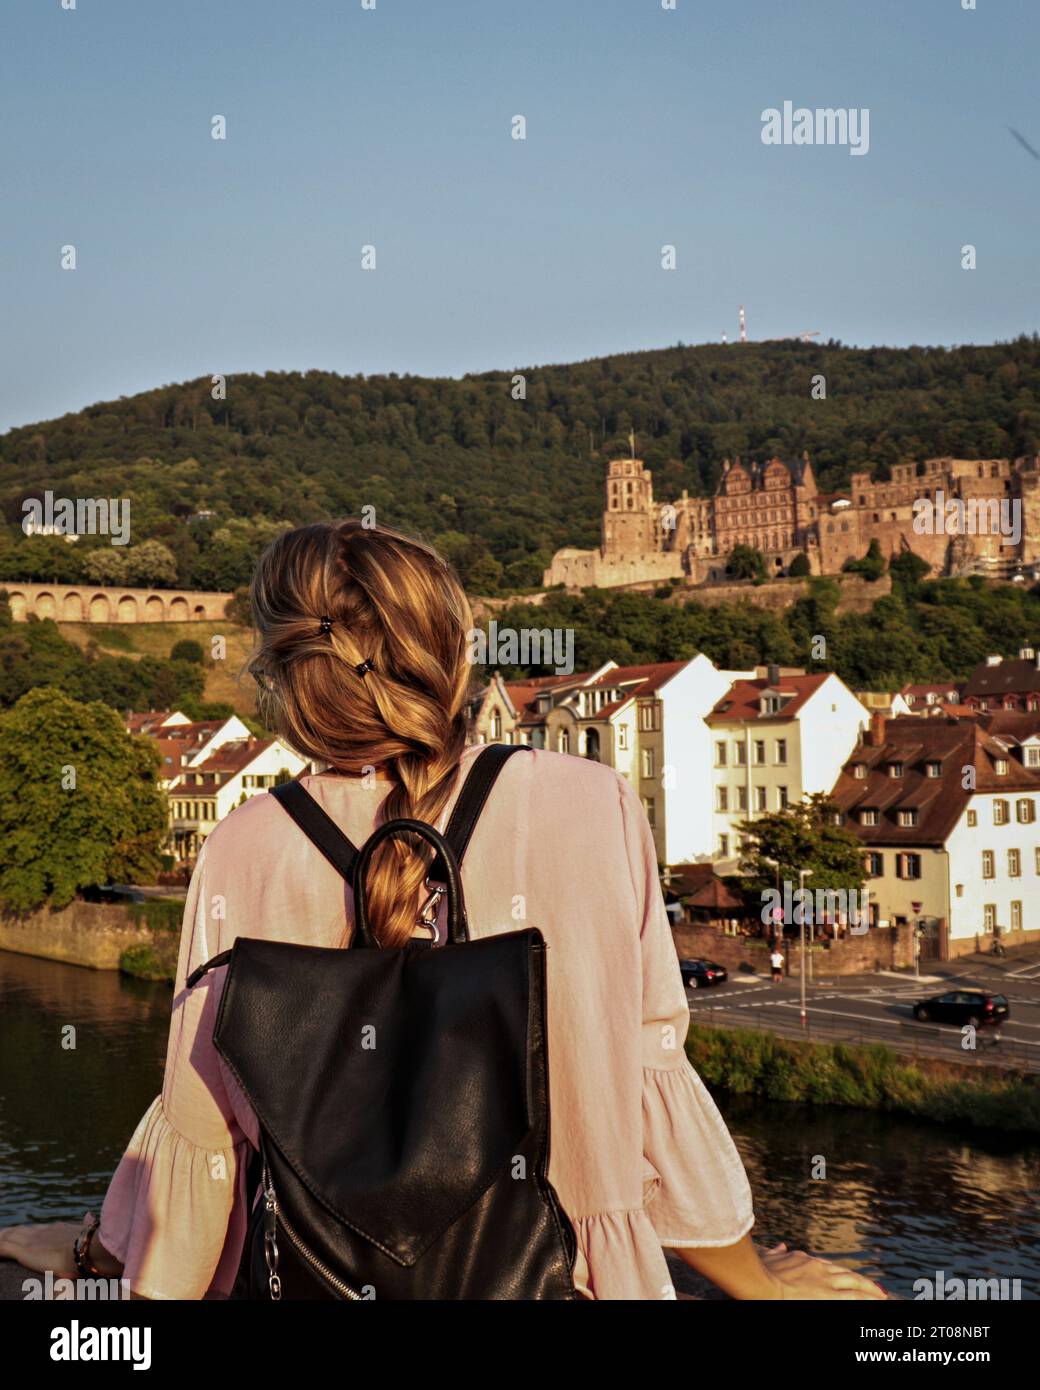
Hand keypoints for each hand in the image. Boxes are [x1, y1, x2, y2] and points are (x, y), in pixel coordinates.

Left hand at [0, 1219, 82, 1277]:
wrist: (86, 1248)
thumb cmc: (90, 1243)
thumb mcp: (87, 1231)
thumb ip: (86, 1223)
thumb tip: (89, 1214)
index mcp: (55, 1229)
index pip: (36, 1229)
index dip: (27, 1231)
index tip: (21, 1233)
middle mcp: (41, 1232)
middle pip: (20, 1231)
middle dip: (10, 1233)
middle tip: (2, 1235)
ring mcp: (32, 1240)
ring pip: (9, 1237)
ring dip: (1, 1238)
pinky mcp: (24, 1250)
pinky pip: (3, 1247)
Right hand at [760, 1242, 887, 1299]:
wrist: (759, 1281)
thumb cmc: (757, 1270)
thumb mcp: (766, 1257)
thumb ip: (774, 1253)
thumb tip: (779, 1246)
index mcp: (804, 1261)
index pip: (830, 1268)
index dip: (843, 1274)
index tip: (852, 1279)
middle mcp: (818, 1269)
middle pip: (847, 1275)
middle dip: (863, 1283)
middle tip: (878, 1290)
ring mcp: (824, 1282)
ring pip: (855, 1285)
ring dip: (871, 1290)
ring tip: (883, 1297)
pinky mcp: (828, 1295)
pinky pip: (854, 1297)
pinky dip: (867, 1298)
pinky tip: (879, 1302)